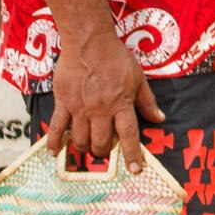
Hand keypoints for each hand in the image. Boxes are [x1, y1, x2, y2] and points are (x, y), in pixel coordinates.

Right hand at [45, 41, 163, 169]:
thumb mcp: (138, 79)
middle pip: (101, 142)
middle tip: (104, 152)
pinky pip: (57, 127)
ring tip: (87, 149)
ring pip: (80, 139)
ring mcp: (80, 108)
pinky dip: (54, 142)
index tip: (136, 170)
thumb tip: (159, 118)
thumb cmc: (116, 59)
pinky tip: (54, 152)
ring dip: (84, 149)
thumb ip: (147, 102)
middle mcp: (100, 110)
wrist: (89, 43)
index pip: (128, 136)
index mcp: (121, 105)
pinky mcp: (63, 103)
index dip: (132, 155)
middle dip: (104, 152)